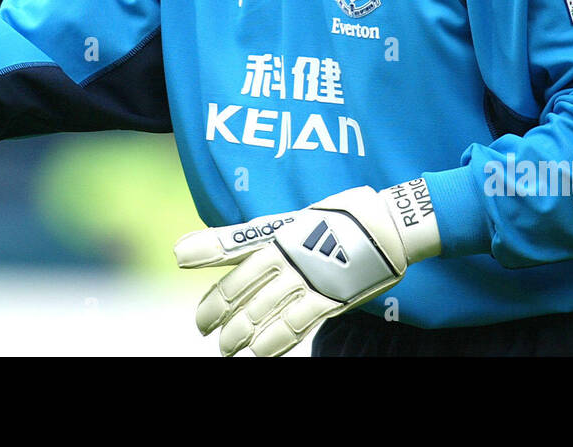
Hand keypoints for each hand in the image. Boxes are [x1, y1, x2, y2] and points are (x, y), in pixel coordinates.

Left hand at [174, 180, 439, 355]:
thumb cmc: (336, 219)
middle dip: (218, 312)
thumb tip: (204, 242)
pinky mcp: (330, 299)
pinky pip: (296, 325)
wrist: (389, 226)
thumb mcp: (290, 222)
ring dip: (241, 333)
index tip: (183, 272)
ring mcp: (309, 279)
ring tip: (226, 347)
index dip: (206, 260)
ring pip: (264, 312)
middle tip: (204, 328)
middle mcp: (289, 257)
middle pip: (242, 289)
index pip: (232, 248)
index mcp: (278, 234)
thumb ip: (250, 237)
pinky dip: (275, 341)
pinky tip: (260, 351)